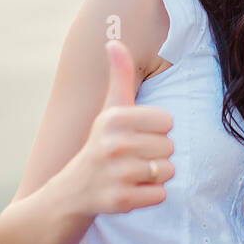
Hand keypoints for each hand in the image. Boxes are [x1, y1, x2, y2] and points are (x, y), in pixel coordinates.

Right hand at [73, 40, 174, 215]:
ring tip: (132, 173)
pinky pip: (160, 194)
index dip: (156, 130)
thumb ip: (119, 75)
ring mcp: (115, 174)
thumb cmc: (102, 143)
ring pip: (167, 171)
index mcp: (114, 118)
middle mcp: (112, 145)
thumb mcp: (109, 108)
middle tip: (132, 157)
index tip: (135, 135)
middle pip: (169, 147)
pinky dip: (150, 196)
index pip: (167, 121)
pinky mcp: (120, 201)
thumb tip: (114, 41)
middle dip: (156, 154)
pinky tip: (131, 190)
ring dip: (155, 175)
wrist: (73, 190)